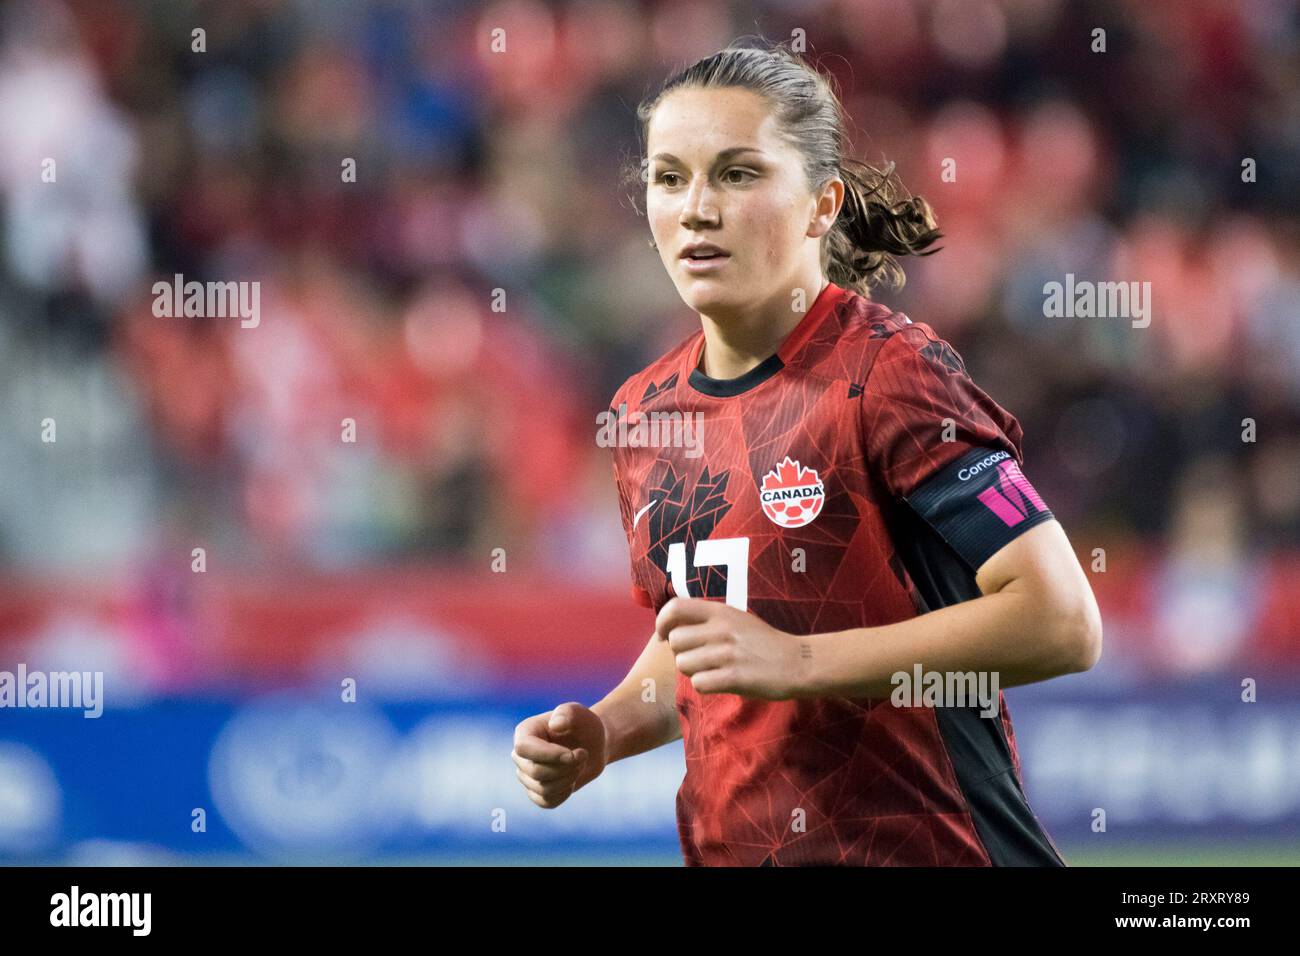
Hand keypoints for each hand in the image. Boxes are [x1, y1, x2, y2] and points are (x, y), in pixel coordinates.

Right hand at [512, 702, 607, 808]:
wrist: (593, 745)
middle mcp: (521, 755)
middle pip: (535, 772)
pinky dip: (564, 792)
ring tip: (580, 764)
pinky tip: (573, 779)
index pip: (523, 748)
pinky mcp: (536, 792)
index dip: (548, 755)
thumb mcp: (581, 713)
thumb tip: (555, 724)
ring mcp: (526, 775)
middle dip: (565, 767)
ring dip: (568, 778)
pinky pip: (546, 801)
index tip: (572, 754)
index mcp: (525, 732)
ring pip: (542, 789)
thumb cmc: (584, 726)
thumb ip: (568, 713)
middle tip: (583, 755)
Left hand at [656, 596, 804, 699]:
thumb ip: (708, 620)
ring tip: (712, 671)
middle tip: (698, 658)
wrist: (797, 662)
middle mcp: (721, 629)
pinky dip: (705, 686)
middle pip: (675, 641)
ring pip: (683, 664)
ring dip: (693, 671)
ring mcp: (727, 653)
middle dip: (680, 653)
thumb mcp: (737, 619)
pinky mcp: (733, 677)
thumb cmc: (764, 642)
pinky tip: (720, 682)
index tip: (663, 635)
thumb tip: (673, 627)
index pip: (675, 608)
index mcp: (721, 611)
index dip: (662, 622)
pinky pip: (698, 683)